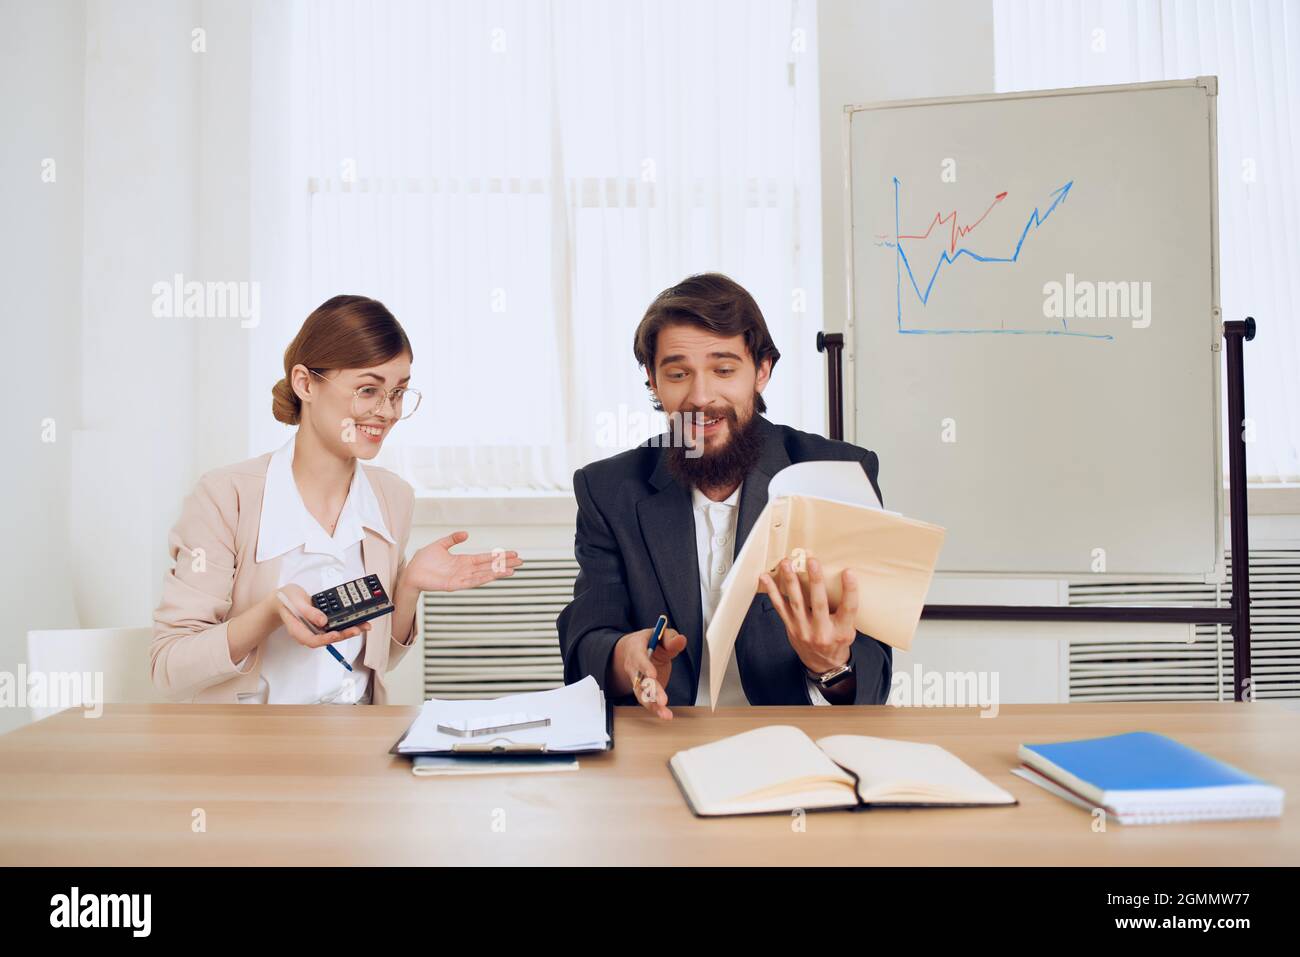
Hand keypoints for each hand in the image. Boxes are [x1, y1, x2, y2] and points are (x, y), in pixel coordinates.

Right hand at [272, 584, 371, 648]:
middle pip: (327, 639)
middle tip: (358, 629)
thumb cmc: (286, 599)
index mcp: (298, 630)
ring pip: (333, 633)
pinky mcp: (321, 624)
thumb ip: (308, 612)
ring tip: (364, 625)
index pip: (313, 640)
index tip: (337, 634)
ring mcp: (315, 629)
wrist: (283, 598)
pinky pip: (334, 626)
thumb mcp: (295, 601)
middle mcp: (308, 633)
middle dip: (344, 635)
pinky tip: (357, 620)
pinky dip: (346, 623)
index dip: (326, 639)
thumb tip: (323, 621)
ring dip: (348, 630)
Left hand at [401, 531, 522, 592]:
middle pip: (489, 566)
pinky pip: (471, 582)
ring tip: (512, 571)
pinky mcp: (454, 585)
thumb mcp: (440, 545)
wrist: (411, 572)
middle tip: (521, 562)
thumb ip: (453, 539)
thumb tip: (466, 533)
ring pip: (483, 575)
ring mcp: (461, 578)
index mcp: (463, 561)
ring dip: (497, 573)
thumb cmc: (423, 561)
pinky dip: (482, 579)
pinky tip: (492, 576)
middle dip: (504, 564)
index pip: (485, 558)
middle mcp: (465, 570)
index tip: (513, 553)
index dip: (499, 556)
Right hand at [609, 626, 686, 719]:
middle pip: (640, 680)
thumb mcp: (662, 635)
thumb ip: (671, 639)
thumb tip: (681, 640)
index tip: (653, 675)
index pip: (639, 658)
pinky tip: (665, 715)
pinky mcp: (642, 690)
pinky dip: (655, 709)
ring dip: (652, 705)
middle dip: (651, 690)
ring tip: (665, 713)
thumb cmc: (651, 642)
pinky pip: (646, 701)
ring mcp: (636, 680)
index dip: (645, 667)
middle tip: (663, 700)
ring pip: (641, 694)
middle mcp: (633, 666)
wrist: (635, 650)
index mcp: (636, 648)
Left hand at [759, 557, 858, 674]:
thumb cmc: (837, 640)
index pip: (849, 608)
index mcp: (841, 631)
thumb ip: (844, 610)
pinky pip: (779, 607)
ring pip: (796, 602)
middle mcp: (822, 631)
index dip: (850, 590)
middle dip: (815, 581)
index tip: (849, 572)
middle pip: (819, 603)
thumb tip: (840, 579)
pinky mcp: (790, 627)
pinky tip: (766, 578)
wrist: (822, 663)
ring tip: (787, 564)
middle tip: (812, 561)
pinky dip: (772, 591)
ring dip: (790, 580)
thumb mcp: (848, 629)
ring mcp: (803, 629)